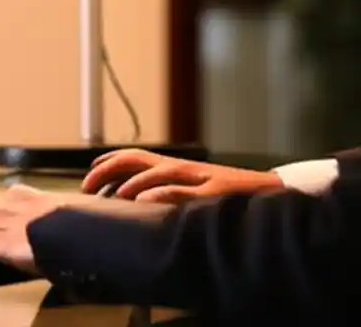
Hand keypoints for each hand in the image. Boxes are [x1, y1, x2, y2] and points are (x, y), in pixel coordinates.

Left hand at [81, 149, 283, 202]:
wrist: (273, 194)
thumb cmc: (229, 196)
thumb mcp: (193, 190)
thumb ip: (167, 192)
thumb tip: (135, 205)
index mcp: (175, 167)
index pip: (133, 156)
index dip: (108, 161)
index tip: (87, 172)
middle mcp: (182, 168)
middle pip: (137, 159)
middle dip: (107, 169)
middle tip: (87, 186)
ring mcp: (198, 178)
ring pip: (157, 173)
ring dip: (131, 182)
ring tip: (113, 194)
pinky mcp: (214, 192)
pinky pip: (182, 191)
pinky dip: (160, 193)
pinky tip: (144, 200)